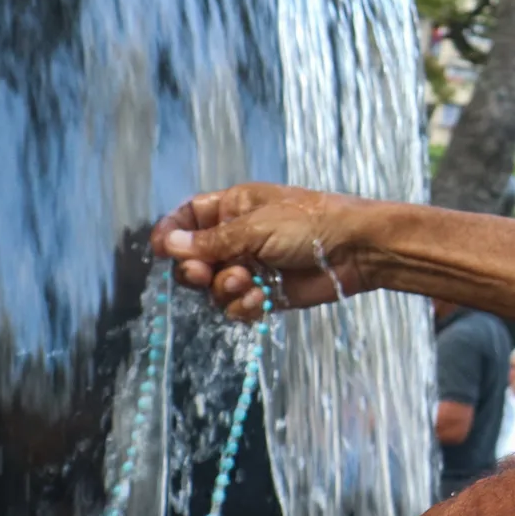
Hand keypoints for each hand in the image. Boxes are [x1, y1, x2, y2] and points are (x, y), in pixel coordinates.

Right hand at [151, 184, 371, 321]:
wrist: (356, 250)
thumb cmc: (310, 223)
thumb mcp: (256, 225)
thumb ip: (212, 241)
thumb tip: (167, 244)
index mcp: (232, 208)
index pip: (188, 219)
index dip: (170, 234)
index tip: (159, 249)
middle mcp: (236, 238)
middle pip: (192, 260)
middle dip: (194, 270)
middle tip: (203, 273)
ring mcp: (250, 267)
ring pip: (213, 288)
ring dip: (223, 290)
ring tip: (247, 282)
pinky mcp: (265, 294)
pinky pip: (237, 307)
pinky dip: (244, 307)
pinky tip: (262, 298)